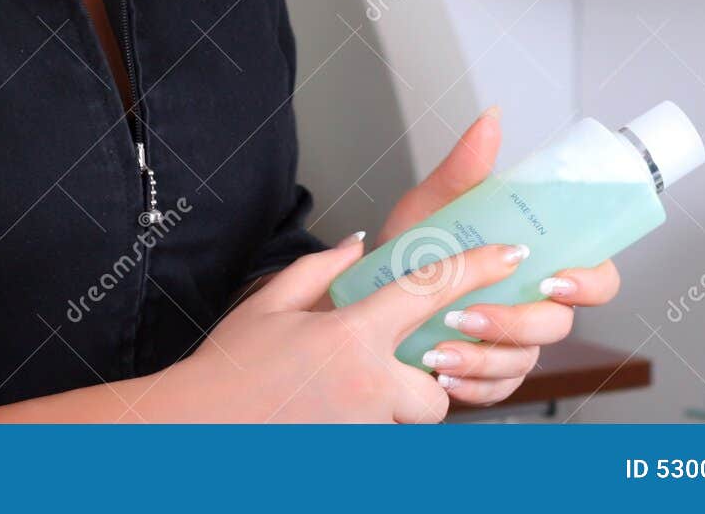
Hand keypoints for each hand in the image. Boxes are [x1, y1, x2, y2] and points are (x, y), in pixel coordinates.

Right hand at [157, 231, 530, 421]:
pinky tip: (332, 417)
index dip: (477, 267)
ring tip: (348, 394)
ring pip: (413, 421)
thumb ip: (321, 269)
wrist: (194, 434)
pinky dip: (370, 429)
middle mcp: (367, 387)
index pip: (431, 290)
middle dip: (429, 378)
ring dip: (398, 408)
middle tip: (392, 365)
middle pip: (437, 385)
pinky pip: (383, 441)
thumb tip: (358, 246)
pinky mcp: (353, 458)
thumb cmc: (226, 370)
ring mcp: (362, 431)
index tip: (511, 254)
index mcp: (351, 335)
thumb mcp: (270, 303)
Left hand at [371, 106, 621, 407]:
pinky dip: (469, 385)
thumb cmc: (410, 248)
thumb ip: (465, 168)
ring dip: (485, 356)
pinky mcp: (488, 375)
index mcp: (535, 259)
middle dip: (518, 323)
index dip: (590, 281)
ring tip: (441, 345)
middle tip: (472, 313)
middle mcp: (533, 303)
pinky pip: (495, 391)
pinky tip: (442, 372)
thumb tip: (490, 119)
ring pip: (525, 361)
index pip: (596, 273)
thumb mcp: (433, 204)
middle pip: (560, 325)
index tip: (555, 278)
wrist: (364, 294)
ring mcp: (514, 342)